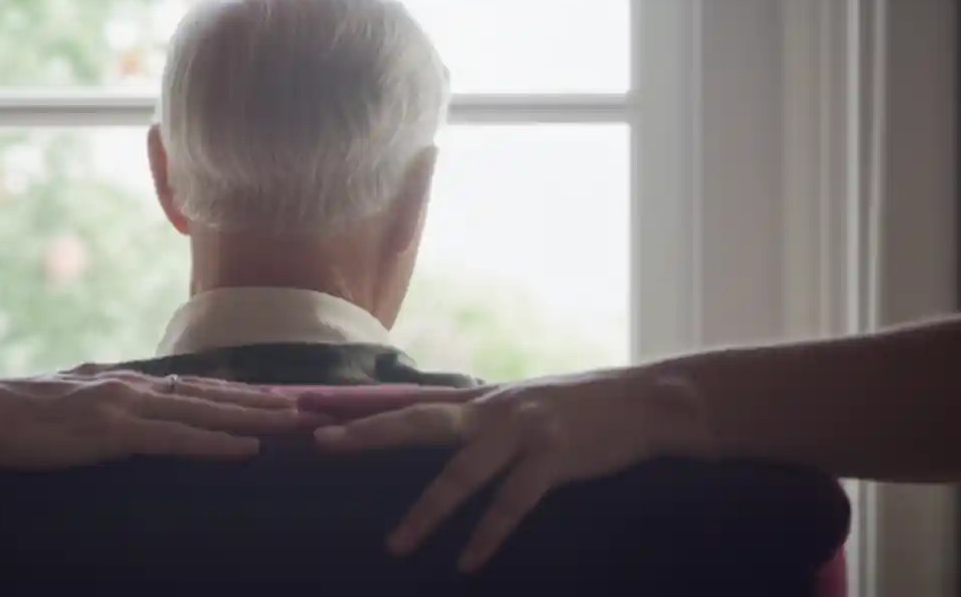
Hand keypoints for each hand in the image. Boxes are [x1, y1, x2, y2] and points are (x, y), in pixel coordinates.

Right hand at [0, 369, 312, 469]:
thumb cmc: (20, 415)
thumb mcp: (74, 402)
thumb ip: (108, 404)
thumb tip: (132, 413)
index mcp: (129, 382)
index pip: (198, 385)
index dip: (243, 391)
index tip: (282, 395)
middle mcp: (136, 386)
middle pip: (216, 392)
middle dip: (266, 400)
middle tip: (311, 404)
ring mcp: (127, 406)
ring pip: (208, 410)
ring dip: (256, 416)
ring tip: (296, 420)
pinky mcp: (114, 432)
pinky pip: (177, 439)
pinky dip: (216, 442)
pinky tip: (246, 449)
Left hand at [305, 368, 710, 571]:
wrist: (648, 402)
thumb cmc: (584, 408)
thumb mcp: (524, 404)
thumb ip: (483, 418)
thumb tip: (445, 430)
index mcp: (482, 399)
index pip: (410, 402)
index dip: (360, 407)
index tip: (311, 408)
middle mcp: (493, 409)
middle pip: (417, 421)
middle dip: (368, 434)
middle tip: (323, 444)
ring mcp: (522, 430)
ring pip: (460, 473)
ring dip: (425, 512)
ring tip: (395, 546)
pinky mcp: (554, 456)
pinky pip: (512, 503)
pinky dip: (488, 534)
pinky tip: (468, 561)